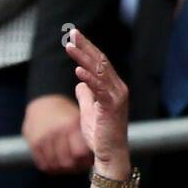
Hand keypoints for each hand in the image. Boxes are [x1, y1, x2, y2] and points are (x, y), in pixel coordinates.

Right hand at [22, 95, 90, 173]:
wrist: (43, 103)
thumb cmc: (67, 114)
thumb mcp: (80, 118)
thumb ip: (88, 136)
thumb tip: (101, 156)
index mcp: (71, 124)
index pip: (80, 154)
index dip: (85, 161)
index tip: (87, 160)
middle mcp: (57, 131)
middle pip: (68, 163)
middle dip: (74, 167)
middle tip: (78, 164)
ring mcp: (44, 139)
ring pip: (55, 166)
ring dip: (62, 168)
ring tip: (68, 163)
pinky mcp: (34, 145)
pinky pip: (44, 165)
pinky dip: (51, 167)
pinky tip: (57, 161)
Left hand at [65, 29, 128, 173]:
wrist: (110, 154)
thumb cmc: (101, 135)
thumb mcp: (89, 111)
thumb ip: (86, 95)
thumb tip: (79, 83)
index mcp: (112, 87)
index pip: (99, 63)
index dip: (87, 48)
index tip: (74, 37)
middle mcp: (117, 88)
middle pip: (100, 61)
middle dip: (86, 46)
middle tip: (72, 33)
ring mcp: (117, 96)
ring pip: (99, 71)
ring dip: (83, 57)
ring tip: (70, 47)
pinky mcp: (113, 107)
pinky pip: (100, 89)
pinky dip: (89, 78)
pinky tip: (78, 69)